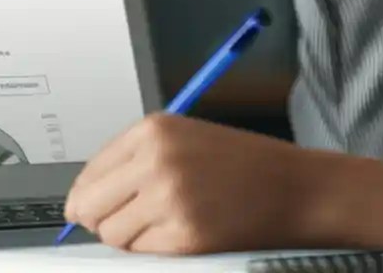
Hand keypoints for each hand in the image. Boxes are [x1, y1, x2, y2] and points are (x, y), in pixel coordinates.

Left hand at [63, 114, 382, 254]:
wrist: (296, 188)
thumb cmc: (244, 164)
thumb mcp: (184, 139)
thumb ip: (135, 160)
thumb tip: (88, 197)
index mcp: (152, 130)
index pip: (89, 172)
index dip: (86, 196)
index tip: (88, 208)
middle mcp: (156, 160)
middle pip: (90, 205)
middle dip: (98, 220)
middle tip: (117, 225)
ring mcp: (169, 198)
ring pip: (112, 234)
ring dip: (128, 237)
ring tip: (160, 225)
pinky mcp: (185, 235)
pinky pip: (142, 251)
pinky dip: (153, 249)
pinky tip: (180, 232)